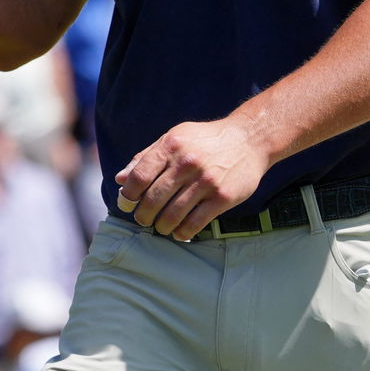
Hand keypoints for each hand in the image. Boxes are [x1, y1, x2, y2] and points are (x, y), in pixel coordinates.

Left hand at [114, 117, 270, 240]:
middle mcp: (187, 163)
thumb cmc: (205, 140)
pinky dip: (183, 231)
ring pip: (173, 214)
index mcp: (171, 146)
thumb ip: (146, 157)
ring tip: (160, 226)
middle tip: (143, 219)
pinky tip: (179, 232)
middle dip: (143, 214)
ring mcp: (206, 181)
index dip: (128, 194)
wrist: (249, 139)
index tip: (126, 203)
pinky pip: (196, 222)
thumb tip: (120, 179)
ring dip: (161, 225)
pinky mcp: (223, 197)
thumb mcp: (174, 138)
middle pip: (154, 198)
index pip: (139, 176)